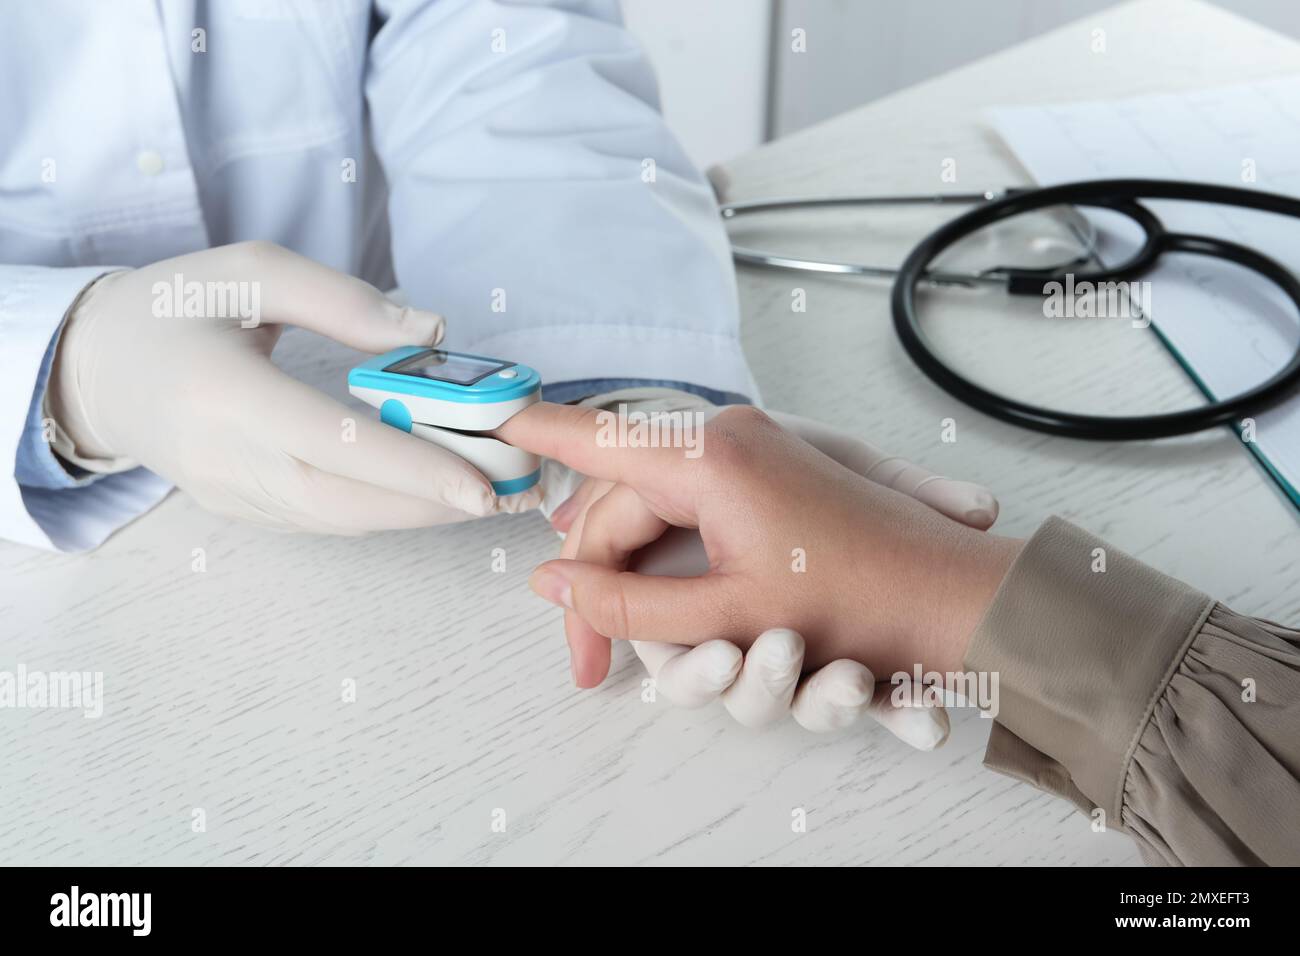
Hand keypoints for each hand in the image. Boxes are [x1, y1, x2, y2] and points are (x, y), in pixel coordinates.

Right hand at [49, 242, 539, 532]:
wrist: (98, 368)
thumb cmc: (175, 307)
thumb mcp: (251, 270)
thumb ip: (344, 300)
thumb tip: (434, 330)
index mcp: (224, 393)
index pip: (331, 442)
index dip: (410, 469)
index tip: (480, 485)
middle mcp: (226, 458)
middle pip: (345, 501)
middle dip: (431, 504)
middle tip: (506, 493)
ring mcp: (231, 494)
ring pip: (338, 520)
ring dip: (415, 514)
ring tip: (484, 494)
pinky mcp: (241, 510)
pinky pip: (321, 521)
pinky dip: (380, 513)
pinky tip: (427, 495)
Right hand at [500, 404, 1021, 688]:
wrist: (957, 598)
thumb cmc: (858, 602)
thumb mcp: (725, 617)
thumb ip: (626, 603)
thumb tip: (552, 587)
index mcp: (708, 457)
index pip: (593, 438)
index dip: (532, 432)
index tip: (485, 415)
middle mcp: (725, 439)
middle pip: (621, 500)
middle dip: (594, 580)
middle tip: (588, 662)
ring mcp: (752, 452)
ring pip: (655, 508)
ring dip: (630, 573)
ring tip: (615, 641)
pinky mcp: (771, 474)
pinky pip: (690, 506)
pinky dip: (667, 552)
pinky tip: (655, 593)